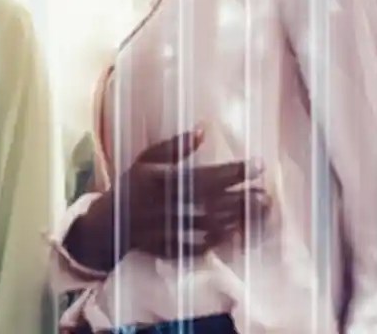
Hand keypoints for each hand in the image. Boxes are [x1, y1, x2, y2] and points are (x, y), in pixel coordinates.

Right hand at [64, 128, 268, 270]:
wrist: (109, 224)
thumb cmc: (132, 186)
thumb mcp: (146, 159)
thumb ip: (174, 146)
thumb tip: (203, 129)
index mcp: (161, 180)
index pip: (206, 175)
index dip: (235, 171)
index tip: (259, 164)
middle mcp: (167, 206)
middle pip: (214, 202)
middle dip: (243, 197)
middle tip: (266, 192)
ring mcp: (170, 230)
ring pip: (212, 226)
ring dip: (239, 218)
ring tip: (261, 210)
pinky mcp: (172, 248)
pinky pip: (202, 246)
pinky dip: (223, 239)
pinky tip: (239, 231)